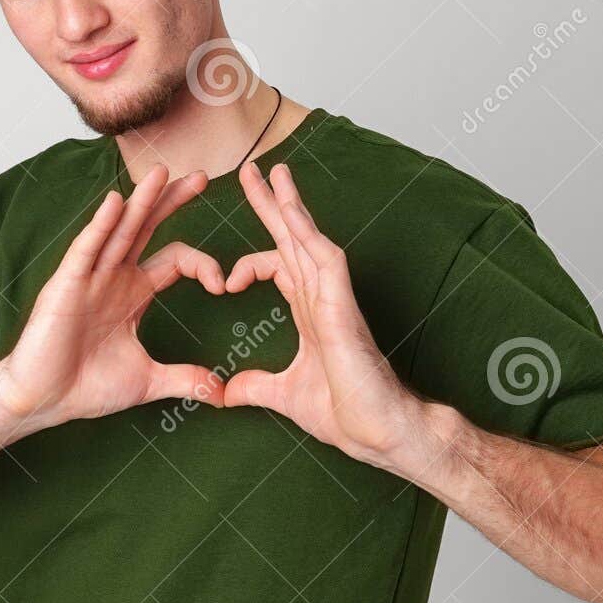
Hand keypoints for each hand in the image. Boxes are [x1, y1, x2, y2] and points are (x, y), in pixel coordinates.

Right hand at [0, 164, 228, 439]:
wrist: (43, 400)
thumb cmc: (86, 386)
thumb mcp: (147, 380)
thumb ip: (185, 379)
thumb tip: (222, 394)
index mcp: (134, 293)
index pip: (176, 260)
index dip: (204, 264)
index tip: (224, 285)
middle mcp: (114, 277)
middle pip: (148, 228)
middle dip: (173, 202)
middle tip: (200, 177)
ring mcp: (89, 277)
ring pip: (119, 230)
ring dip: (140, 201)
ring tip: (160, 172)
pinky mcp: (66, 285)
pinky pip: (86, 249)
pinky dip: (101, 226)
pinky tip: (116, 202)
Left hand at [221, 160, 433, 474]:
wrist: (380, 434)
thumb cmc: (347, 413)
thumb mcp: (285, 396)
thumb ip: (256, 387)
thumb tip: (226, 392)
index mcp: (310, 313)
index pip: (280, 266)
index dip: (250, 262)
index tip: (223, 281)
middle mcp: (322, 298)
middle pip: (293, 239)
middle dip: (272, 204)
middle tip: (250, 169)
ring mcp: (335, 300)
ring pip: (310, 239)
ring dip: (291, 205)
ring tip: (273, 171)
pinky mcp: (344, 309)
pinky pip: (328, 262)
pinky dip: (309, 236)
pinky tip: (293, 214)